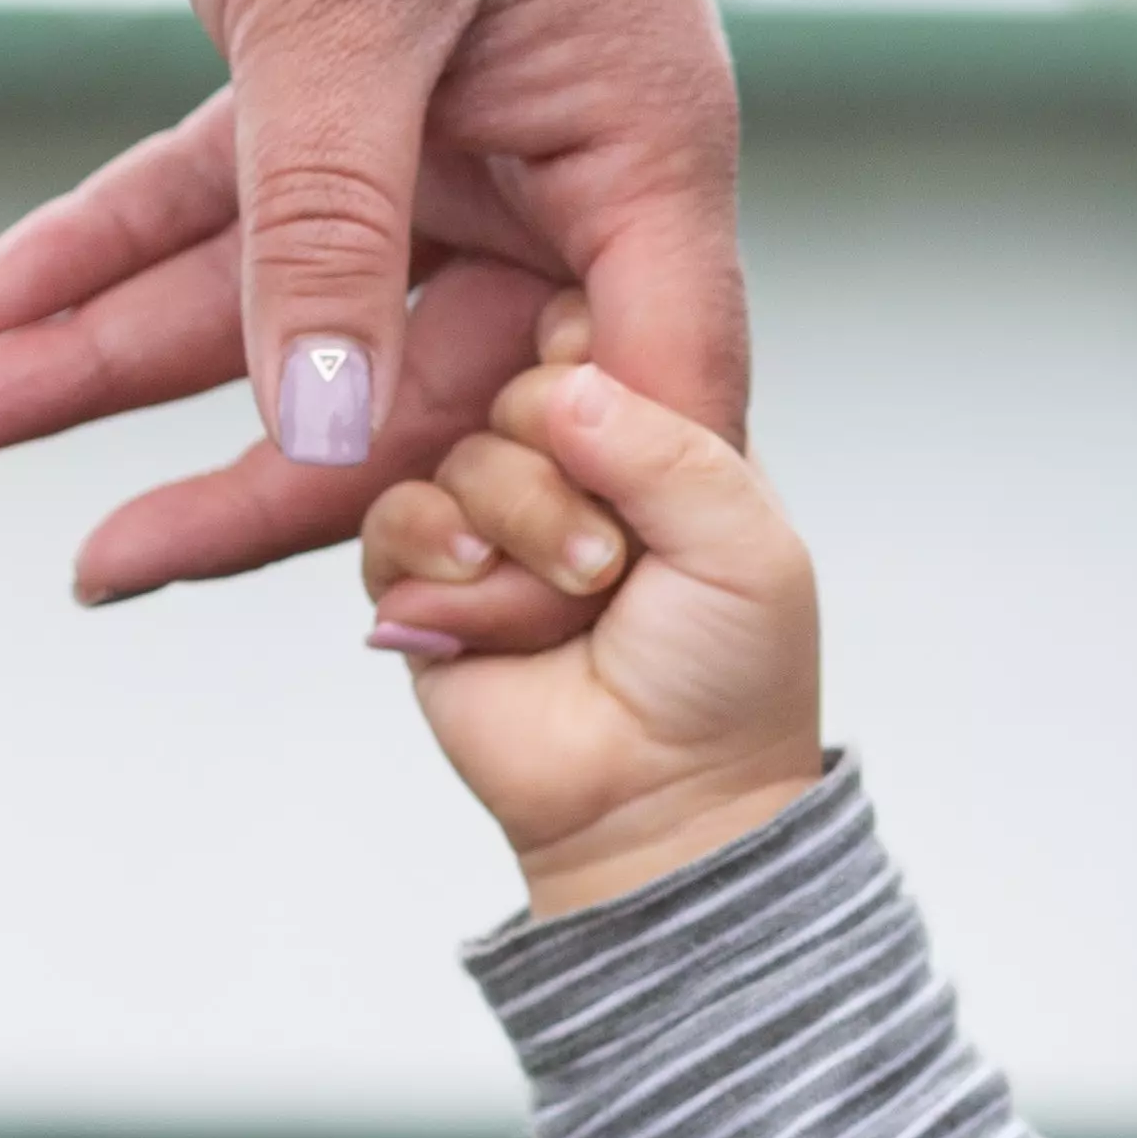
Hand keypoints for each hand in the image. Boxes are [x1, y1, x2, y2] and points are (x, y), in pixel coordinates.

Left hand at [0, 0, 744, 626]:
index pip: (633, 400)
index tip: (402, 634)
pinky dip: (113, 251)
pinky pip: (232, 206)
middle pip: (431, 376)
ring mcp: (458, 117)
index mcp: (639, 145)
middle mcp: (568, 153)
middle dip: (244, 467)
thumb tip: (330, 441)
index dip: (538, 526)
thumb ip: (328, 232)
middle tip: (85, 572)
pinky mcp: (346, 70)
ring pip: (299, 296)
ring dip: (122, 364)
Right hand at [365, 298, 827, 914]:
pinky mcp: (423, 574)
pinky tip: (489, 618)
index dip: (594, 380)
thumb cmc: (725, 681)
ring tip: (566, 604)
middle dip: (558, 484)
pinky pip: (392, 523)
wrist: (660, 803)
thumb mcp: (744, 547)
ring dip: (513, 536)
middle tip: (607, 565)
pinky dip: (443, 569)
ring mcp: (491, 515)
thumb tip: (565, 384)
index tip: (620, 451)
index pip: (594, 334)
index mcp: (657, 433)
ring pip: (455, 458)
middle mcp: (569, 464)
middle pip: (515, 394)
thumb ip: (668, 448)